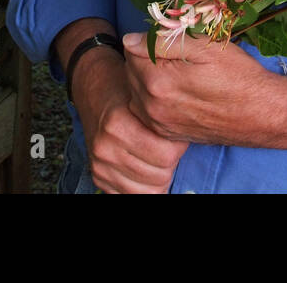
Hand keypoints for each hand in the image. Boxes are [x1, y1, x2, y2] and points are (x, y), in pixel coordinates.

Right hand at [70, 45, 187, 192]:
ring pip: (149, 191)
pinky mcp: (98, 177)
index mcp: (117, 125)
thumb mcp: (145, 94)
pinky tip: (146, 167)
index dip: (178, 144)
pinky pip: (133, 196)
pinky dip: (146, 186)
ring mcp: (99, 166)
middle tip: (168, 144)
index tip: (177, 132)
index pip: (166, 155)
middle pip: (160, 175)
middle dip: (171, 161)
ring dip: (160, 175)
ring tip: (157, 154)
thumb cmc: (125, 90)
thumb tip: (193, 136)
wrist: (93, 90)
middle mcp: (105, 148)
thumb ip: (165, 116)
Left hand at [122, 31, 284, 144]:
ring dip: (148, 79)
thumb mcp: (205, 47)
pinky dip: (154, 98)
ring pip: (136, 91)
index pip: (131, 49)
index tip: (171, 40)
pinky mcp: (168, 134)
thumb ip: (163, 42)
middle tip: (176, 55)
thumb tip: (130, 40)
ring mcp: (159, 124)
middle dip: (146, 59)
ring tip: (177, 73)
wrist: (262, 115)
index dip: (150, 39)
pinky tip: (177, 92)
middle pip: (131, 71)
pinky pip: (146, 110)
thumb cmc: (238, 75)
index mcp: (158, 82)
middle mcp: (152, 107)